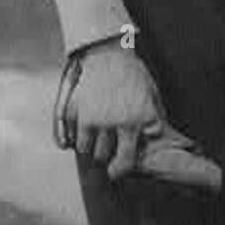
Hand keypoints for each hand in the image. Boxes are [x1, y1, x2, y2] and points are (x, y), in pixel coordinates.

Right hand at [67, 45, 164, 181]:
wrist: (107, 52)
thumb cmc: (132, 74)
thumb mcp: (151, 95)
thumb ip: (153, 119)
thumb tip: (152, 137)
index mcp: (134, 121)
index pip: (126, 160)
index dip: (119, 170)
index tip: (114, 172)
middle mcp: (113, 123)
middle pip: (102, 156)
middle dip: (105, 154)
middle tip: (106, 146)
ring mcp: (92, 118)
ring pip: (85, 149)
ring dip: (89, 146)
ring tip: (94, 136)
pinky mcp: (76, 111)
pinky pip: (71, 136)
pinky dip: (75, 136)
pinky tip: (82, 128)